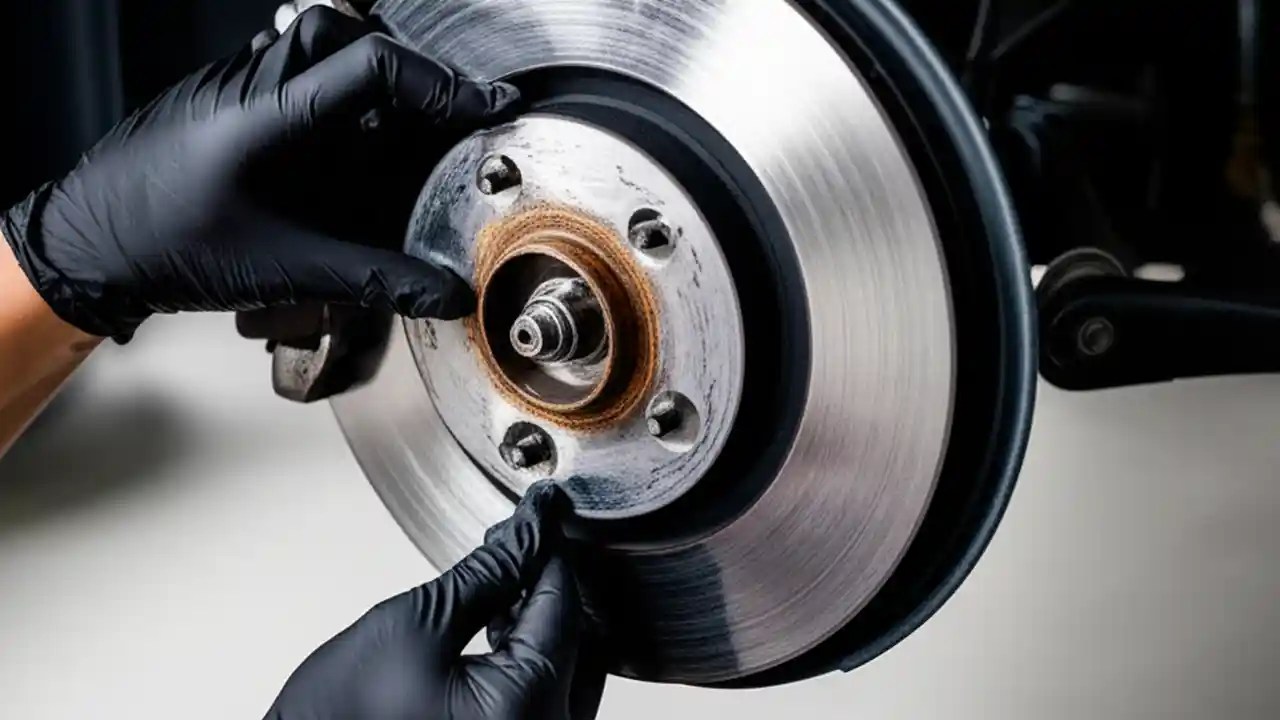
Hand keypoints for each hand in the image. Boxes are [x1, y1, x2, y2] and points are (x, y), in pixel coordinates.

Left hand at [0, 6, 517, 340]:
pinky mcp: (221, 102)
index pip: (373, 64)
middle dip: (404, 67)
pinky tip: (338, 146)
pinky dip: (328, 99)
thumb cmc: (168, 247)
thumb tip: (444, 291)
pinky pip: (287, 75)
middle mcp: (251, 84)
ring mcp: (232, 86)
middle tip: (441, 105)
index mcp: (271, 114)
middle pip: (345, 33)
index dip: (441, 84)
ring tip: (397, 126)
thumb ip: (375, 278)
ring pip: (313, 47)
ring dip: (364, 79)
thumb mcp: (286, 269)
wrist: (87, 246)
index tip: (483, 105)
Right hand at [265, 482, 606, 719]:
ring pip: (568, 664)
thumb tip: (530, 530)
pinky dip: (532, 650)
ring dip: (543, 614)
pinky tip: (503, 622)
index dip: (549, 546)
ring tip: (505, 575)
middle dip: (551, 579)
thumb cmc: (340, 718)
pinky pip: (548, 692)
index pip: (562, 604)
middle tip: (521, 537)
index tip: (543, 508)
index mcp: (528, 706)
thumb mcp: (417, 624)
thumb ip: (487, 573)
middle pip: (579, 635)